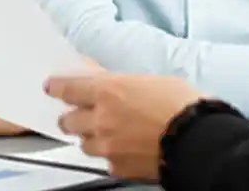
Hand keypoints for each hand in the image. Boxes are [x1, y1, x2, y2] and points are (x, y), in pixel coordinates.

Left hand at [45, 73, 202, 180]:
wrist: (197, 140)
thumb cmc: (182, 104)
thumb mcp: (152, 80)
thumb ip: (122, 82)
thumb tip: (104, 80)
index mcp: (108, 91)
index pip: (68, 88)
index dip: (57, 87)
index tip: (51, 86)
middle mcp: (101, 120)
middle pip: (68, 121)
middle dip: (72, 117)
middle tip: (80, 114)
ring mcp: (107, 147)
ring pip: (84, 144)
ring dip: (92, 137)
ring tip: (109, 134)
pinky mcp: (117, 168)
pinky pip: (105, 161)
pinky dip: (112, 155)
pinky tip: (127, 149)